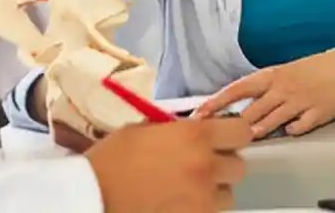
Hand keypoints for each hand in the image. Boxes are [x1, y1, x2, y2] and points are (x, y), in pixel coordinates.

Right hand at [85, 118, 251, 212]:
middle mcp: (207, 167)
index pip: (242, 131)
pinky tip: (176, 204)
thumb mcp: (143, 129)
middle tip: (201, 166)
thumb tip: (191, 130)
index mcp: (196, 136)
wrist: (92, 197)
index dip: (233, 134)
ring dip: (213, 192)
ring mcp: (203, 200)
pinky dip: (198, 209)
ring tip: (187, 190)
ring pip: (227, 196)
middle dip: (222, 165)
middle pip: (238, 167)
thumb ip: (176, 130)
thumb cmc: (111, 159)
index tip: (221, 138)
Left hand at [194, 51, 334, 138]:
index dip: (217, 102)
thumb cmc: (307, 72)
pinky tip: (288, 130)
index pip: (237, 89)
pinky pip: (296, 128)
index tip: (199, 114)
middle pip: (251, 112)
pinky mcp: (315, 115)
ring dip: (258, 131)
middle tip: (222, 136)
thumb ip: (259, 91)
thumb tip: (233, 106)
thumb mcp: (279, 74)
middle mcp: (282, 89)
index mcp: (270, 77)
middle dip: (236, 126)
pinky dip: (289, 131)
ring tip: (250, 137)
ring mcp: (299, 102)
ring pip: (270, 122)